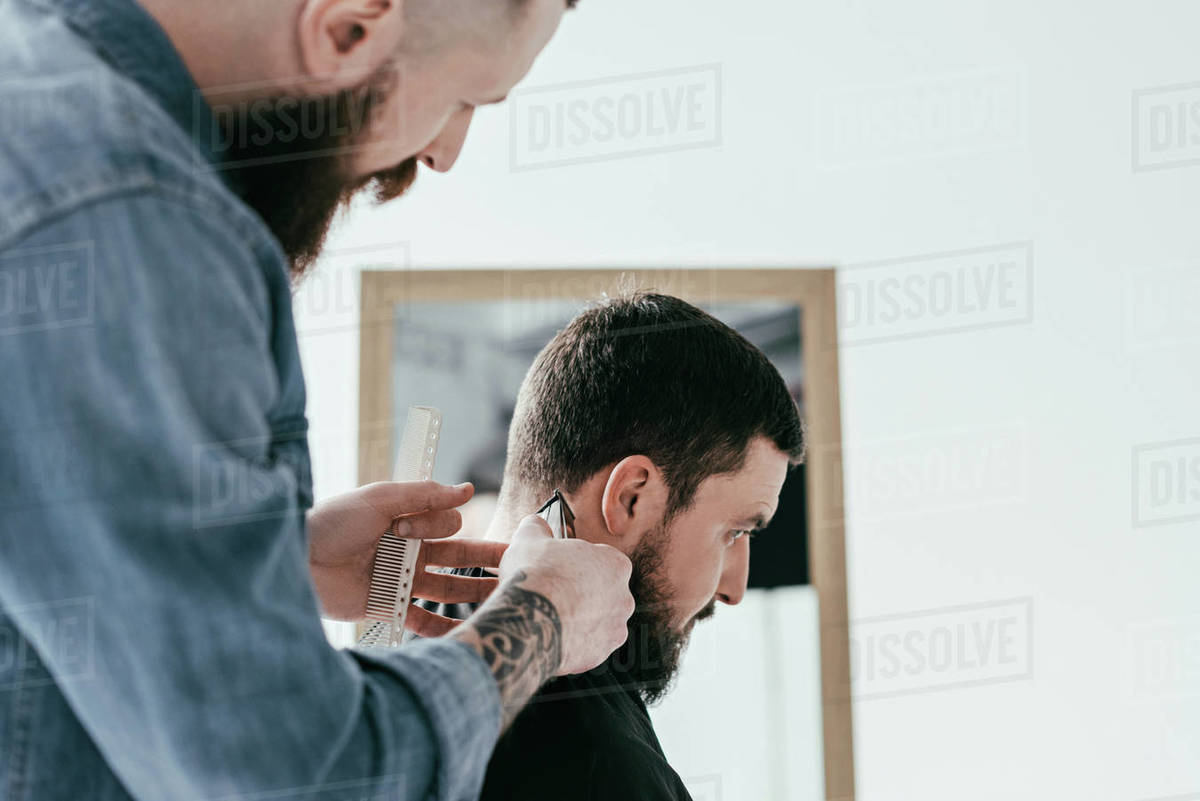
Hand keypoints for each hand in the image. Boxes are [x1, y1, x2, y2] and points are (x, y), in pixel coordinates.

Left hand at [307, 481, 505, 620]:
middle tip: (519, 564)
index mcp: (408, 520)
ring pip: (447, 588)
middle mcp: (409, 549)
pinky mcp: (387, 606)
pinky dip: (442, 628)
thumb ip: (425, 494)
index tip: (403, 527)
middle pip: (458, 555)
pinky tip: (465, 636)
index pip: (446, 524)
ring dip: (474, 593)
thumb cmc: (331, 522)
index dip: (434, 525)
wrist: (293, 561)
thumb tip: (469, 489)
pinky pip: (421, 620)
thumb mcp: (378, 498)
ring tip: (504, 600)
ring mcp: (400, 579)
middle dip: (487, 559)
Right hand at [498, 515, 633, 675]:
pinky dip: (574, 643)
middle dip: (583, 596)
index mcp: (616, 564)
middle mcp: (624, 597)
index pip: (604, 562)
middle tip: (555, 597)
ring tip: (552, 619)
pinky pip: (588, 646)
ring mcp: (615, 628)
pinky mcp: (602, 654)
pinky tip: (554, 637)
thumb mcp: (529, 540)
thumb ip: (537, 528)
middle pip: (604, 594)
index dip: (579, 567)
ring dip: (580, 621)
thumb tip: (534, 522)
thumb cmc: (535, 574)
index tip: (561, 572)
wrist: (531, 620)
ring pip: (598, 622)